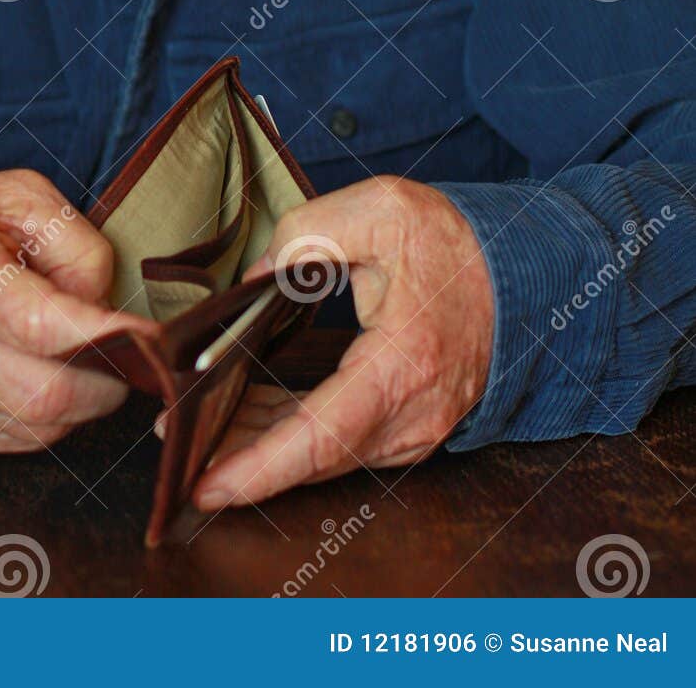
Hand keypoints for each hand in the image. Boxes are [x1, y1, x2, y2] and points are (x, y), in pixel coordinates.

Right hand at [0, 169, 152, 451]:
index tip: (150, 333)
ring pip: (39, 426)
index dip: (107, 337)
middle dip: (107, 380)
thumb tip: (107, 307)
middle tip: (127, 346)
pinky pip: (18, 437)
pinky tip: (44, 368)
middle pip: (46, 397)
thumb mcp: (13, 192)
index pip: (42, 328)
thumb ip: (74, 241)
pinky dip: (50, 412)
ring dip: (81, 398)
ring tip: (80, 349)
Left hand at [190, 175, 493, 509]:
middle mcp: (413, 415)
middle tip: (176, 442)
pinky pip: (342, 442)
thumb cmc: (453, 242)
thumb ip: (307, 235)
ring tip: (198, 426)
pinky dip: (293, 434)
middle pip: (314, 457)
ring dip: (261, 445)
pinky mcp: (411, 426)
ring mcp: (416, 429)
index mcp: (404, 364)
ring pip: (325, 455)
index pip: (322, 435)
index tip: (208, 485)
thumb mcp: (379, 210)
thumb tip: (255, 278)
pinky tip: (249, 417)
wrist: (519, 268)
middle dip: (241, 458)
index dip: (261, 466)